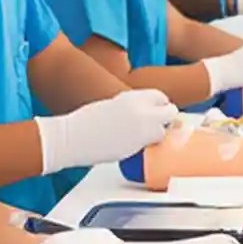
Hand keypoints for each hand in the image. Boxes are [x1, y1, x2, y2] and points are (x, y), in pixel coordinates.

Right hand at [36, 89, 177, 172]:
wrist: (72, 137)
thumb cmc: (84, 123)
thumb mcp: (112, 105)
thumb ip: (131, 108)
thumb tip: (143, 116)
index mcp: (131, 96)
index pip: (160, 97)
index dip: (160, 106)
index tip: (158, 112)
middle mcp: (140, 109)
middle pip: (170, 111)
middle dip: (166, 120)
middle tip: (158, 127)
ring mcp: (141, 127)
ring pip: (164, 131)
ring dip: (158, 135)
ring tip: (144, 140)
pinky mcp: (137, 145)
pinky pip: (153, 145)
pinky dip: (148, 147)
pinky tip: (136, 147)